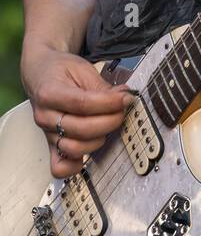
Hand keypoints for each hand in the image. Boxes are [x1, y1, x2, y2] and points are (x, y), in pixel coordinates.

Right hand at [22, 46, 134, 178]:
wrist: (39, 74)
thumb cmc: (60, 70)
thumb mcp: (81, 69)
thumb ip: (102, 87)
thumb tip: (123, 98)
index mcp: (50, 93)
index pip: (83, 104)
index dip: (109, 103)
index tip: (126, 99)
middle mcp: (45, 116)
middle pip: (81, 128)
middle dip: (109, 121)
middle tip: (122, 110)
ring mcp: (47, 134)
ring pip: (74, 148)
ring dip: (99, 139)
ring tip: (108, 124)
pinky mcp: (50, 145)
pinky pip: (59, 167)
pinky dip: (74, 167)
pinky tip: (89, 155)